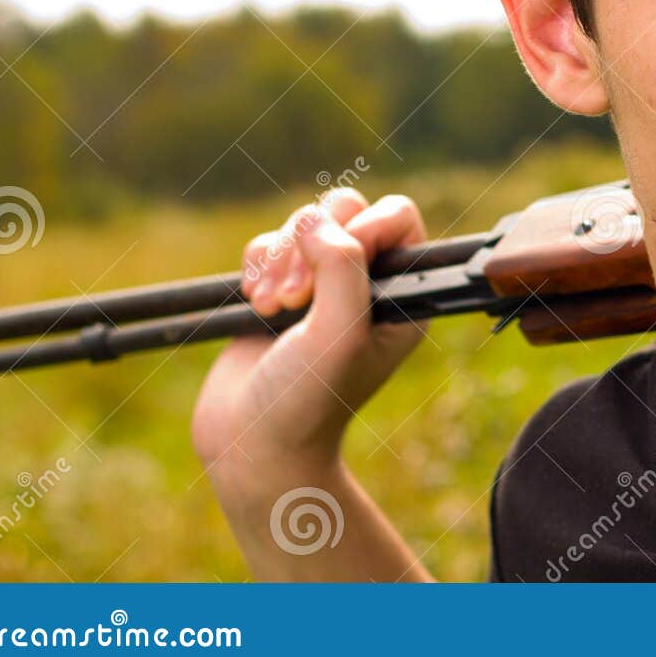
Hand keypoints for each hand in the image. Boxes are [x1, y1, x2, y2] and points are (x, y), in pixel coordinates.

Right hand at [190, 189, 428, 486]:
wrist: (253, 444)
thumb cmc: (308, 400)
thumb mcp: (340, 333)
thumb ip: (343, 267)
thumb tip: (316, 220)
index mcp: (402, 294)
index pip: (398, 219)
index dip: (366, 227)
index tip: (338, 263)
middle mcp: (366, 284)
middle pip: (346, 211)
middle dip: (312, 245)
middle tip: (296, 299)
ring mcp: (320, 284)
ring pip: (302, 224)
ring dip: (279, 258)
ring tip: (272, 308)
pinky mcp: (277, 289)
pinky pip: (267, 245)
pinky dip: (257, 266)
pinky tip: (255, 306)